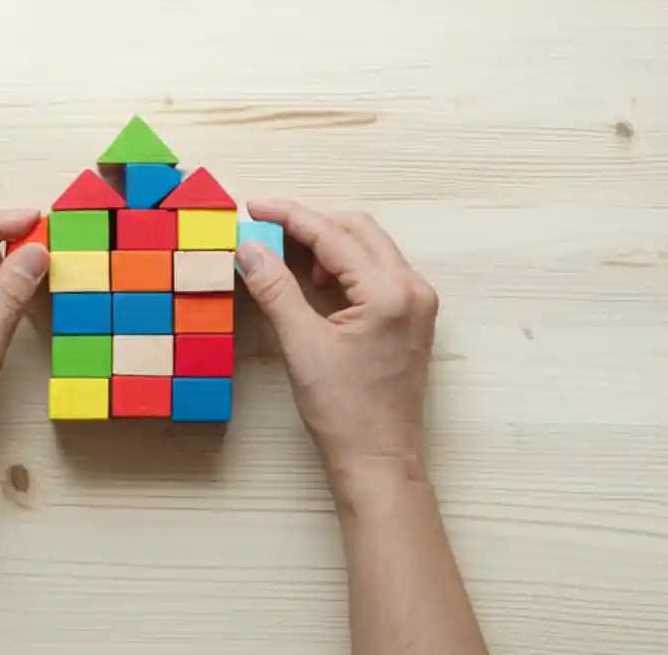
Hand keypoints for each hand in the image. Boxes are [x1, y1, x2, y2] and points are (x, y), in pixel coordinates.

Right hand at [236, 200, 438, 491]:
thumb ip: (275, 289)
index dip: (289, 216)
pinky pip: (379, 271)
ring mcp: (418, 303)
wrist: (379, 460)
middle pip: (358, 229)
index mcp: (389, 292)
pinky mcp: (413, 318)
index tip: (254, 207)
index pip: (333, 234)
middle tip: (266, 230)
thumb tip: (249, 248)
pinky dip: (345, 266)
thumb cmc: (343, 411)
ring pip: (370, 247)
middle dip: (310, 224)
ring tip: (288, 262)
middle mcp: (413, 288)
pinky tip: (317, 284)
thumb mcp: (301, 345)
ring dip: (329, 244)